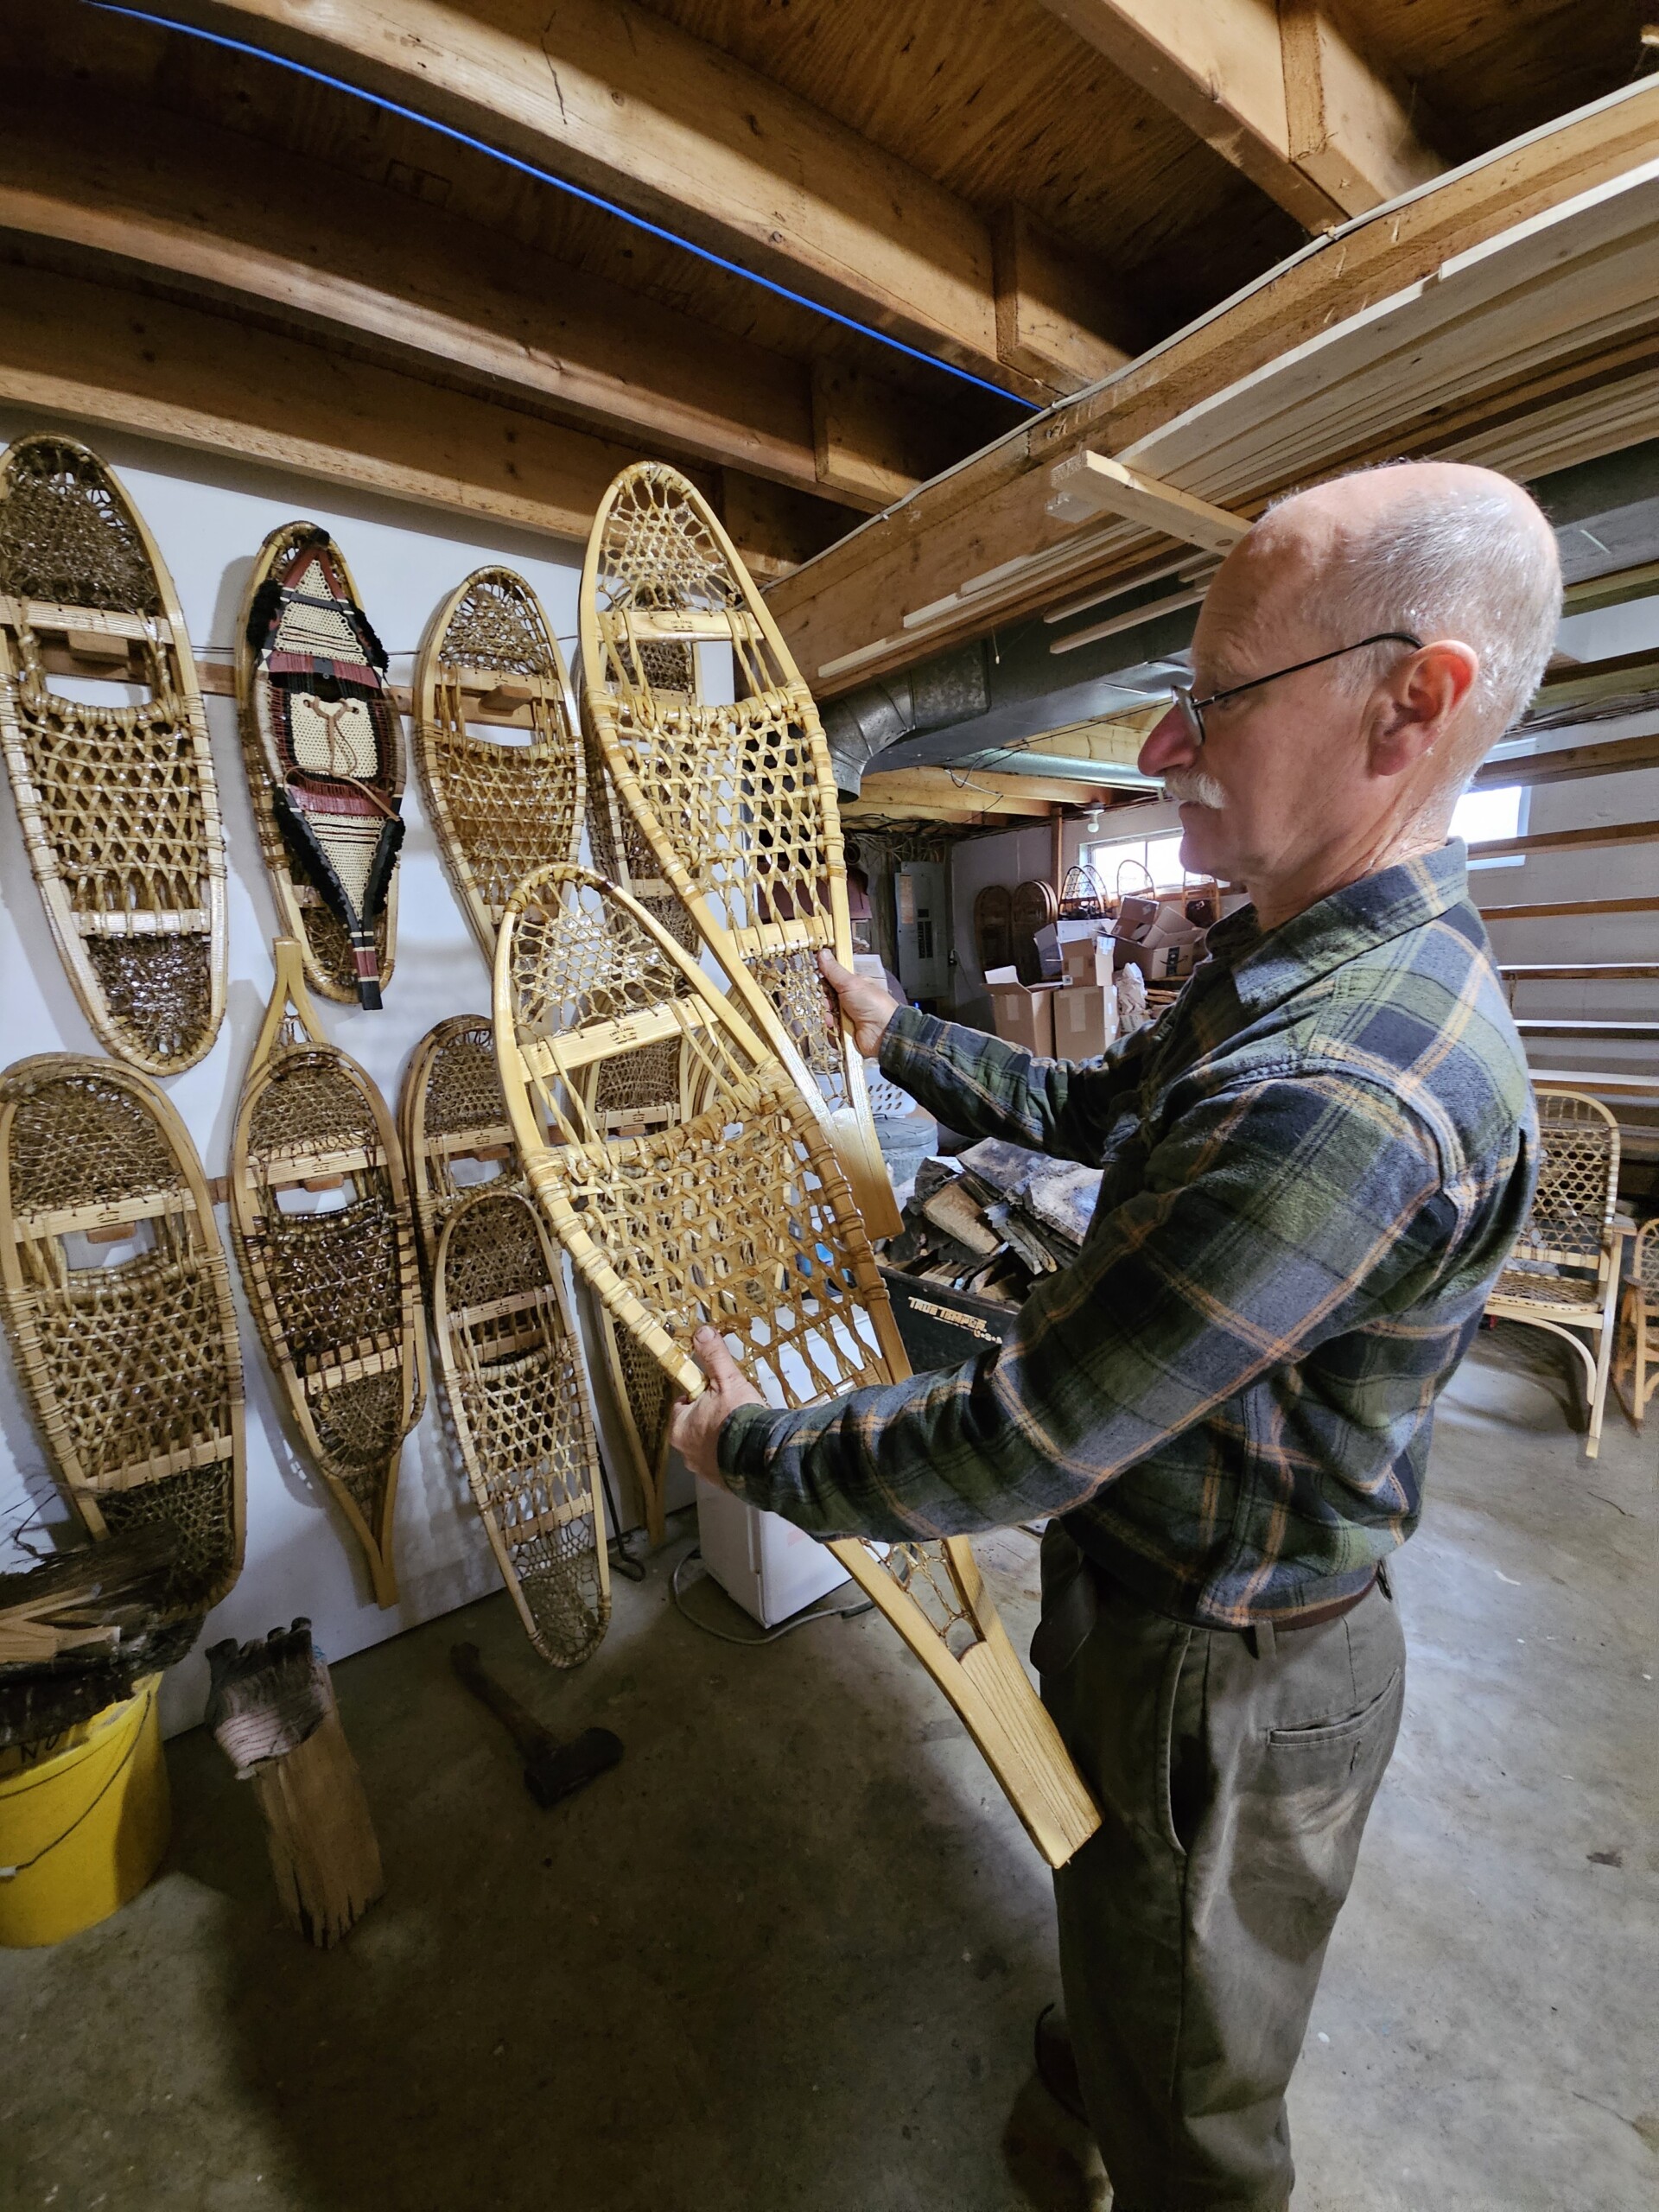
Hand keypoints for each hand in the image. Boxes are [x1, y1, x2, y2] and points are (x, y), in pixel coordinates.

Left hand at [667, 1326, 764, 1480]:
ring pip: (708, 1447)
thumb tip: (701, 1331)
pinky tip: (747, 1448)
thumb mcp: (726, 1380)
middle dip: (710, 1419)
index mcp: (680, 1427)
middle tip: (732, 1410)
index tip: (714, 1393)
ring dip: (721, 1440)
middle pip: (694, 1428)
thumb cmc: (738, 1417)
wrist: (761, 1457)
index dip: (698, 1397)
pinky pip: (723, 1465)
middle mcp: (685, 1452)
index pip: (681, 1406)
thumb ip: (713, 1356)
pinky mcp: (722, 1482)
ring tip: (742, 1429)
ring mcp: (703, 1470)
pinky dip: (732, 1457)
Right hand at [819, 950, 900, 1057]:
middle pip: (826, 997)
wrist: (883, 1033)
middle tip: (829, 1002)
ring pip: (826, 1013)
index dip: (823, 980)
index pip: (832, 979)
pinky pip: (829, 1029)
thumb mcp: (851, 983)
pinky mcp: (843, 1032)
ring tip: (833, 1018)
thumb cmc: (871, 1004)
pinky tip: (835, 1028)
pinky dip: (830, 1028)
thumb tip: (822, 951)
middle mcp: (849, 1000)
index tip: (815, 979)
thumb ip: (834, 970)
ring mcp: (846, 1016)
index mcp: (853, 985)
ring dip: (827, 1015)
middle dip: (824, 1000)